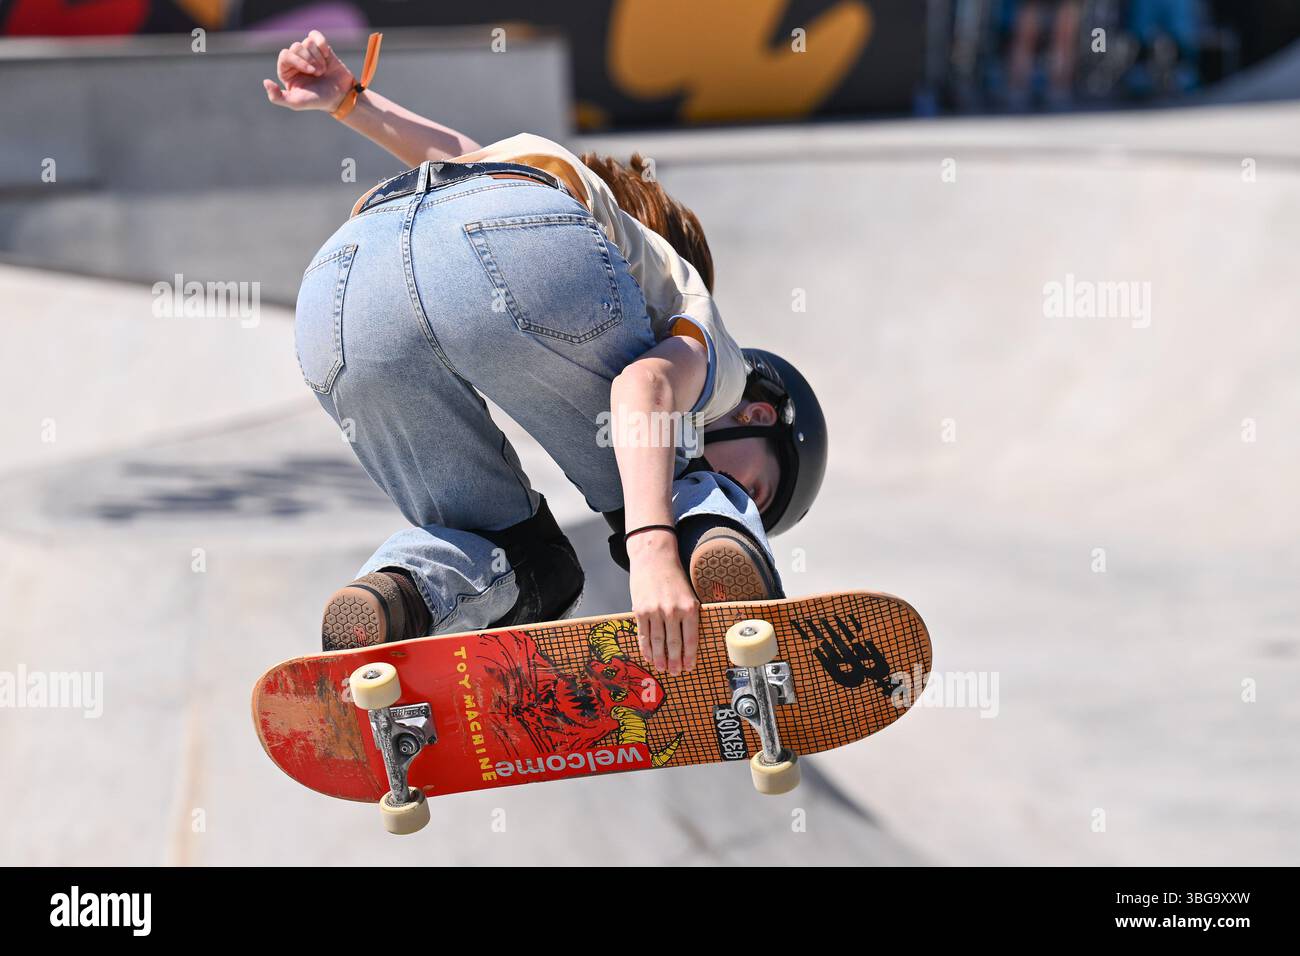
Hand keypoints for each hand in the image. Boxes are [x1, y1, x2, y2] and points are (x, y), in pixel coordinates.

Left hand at [262, 30, 354, 112]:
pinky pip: (315, 36)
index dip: (298, 60)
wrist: (341, 96)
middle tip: (318, 73)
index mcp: (286, 71)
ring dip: (318, 57)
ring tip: (323, 70)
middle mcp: (295, 60)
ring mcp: (308, 53)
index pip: (285, 54)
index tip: (311, 71)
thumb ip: (277, 97)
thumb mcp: (296, 102)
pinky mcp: (320, 47)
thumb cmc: (318, 100)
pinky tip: (327, 56)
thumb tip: (266, 82)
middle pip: (296, 47)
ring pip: (307, 42)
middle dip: (310, 60)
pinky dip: (322, 44)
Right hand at [627, 530, 699, 674]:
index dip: (689, 656)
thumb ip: (689, 614)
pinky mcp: (641, 610)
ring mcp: (655, 612)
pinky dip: (646, 648)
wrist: (654, 557)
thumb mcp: (689, 593)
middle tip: (674, 672)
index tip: (689, 667)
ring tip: (661, 668)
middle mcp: (672, 611)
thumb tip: (689, 639)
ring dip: (660, 658)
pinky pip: (644, 634)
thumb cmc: (673, 576)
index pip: (690, 639)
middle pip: (674, 644)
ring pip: (658, 642)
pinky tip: (649, 656)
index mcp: (689, 608)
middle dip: (674, 661)